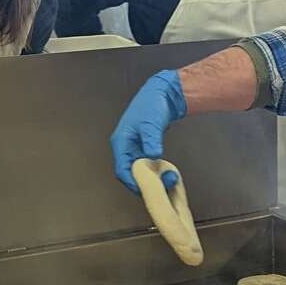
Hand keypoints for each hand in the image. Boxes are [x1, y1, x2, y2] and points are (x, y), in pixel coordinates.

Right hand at [110, 69, 187, 193]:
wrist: (161, 94)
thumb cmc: (152, 105)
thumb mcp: (151, 123)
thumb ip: (152, 140)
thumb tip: (153, 155)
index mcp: (121, 141)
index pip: (121, 169)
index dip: (131, 182)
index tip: (144, 190)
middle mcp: (125, 147)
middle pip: (129, 172)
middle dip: (143, 182)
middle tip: (159, 188)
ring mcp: (133, 148)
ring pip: (138, 170)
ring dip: (150, 177)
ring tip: (165, 181)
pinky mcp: (142, 148)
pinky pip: (145, 164)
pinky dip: (154, 171)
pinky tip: (165, 173)